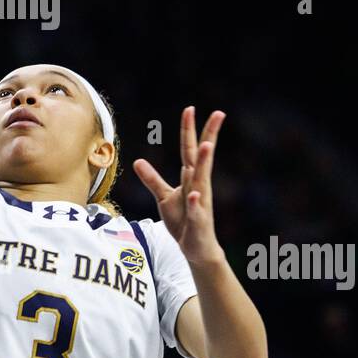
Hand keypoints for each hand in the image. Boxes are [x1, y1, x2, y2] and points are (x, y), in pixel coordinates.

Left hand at [132, 106, 226, 265]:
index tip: (191, 109)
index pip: (190, 149)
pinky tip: (195, 194)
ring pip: (202, 180)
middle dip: (209, 135)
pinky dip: (196, 202)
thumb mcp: (163, 198)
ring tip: (207, 145)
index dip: (189, 130)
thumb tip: (138, 161)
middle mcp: (199, 186)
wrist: (196, 249)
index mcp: (191, 178)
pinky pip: (197, 210)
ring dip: (204, 163)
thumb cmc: (183, 221)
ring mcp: (201, 203)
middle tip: (219, 113)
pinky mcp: (198, 221)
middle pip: (202, 157)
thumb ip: (152, 179)